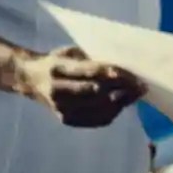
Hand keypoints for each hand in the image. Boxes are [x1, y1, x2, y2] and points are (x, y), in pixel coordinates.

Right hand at [16, 45, 145, 126]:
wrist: (30, 80)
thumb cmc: (58, 61)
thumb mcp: (71, 52)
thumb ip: (91, 59)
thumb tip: (122, 65)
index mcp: (58, 68)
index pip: (90, 72)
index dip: (114, 74)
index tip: (134, 75)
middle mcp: (57, 90)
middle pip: (96, 93)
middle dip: (122, 90)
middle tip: (141, 86)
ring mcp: (60, 107)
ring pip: (98, 108)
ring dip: (121, 102)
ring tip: (136, 94)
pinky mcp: (65, 119)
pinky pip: (94, 120)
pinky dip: (112, 113)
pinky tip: (122, 104)